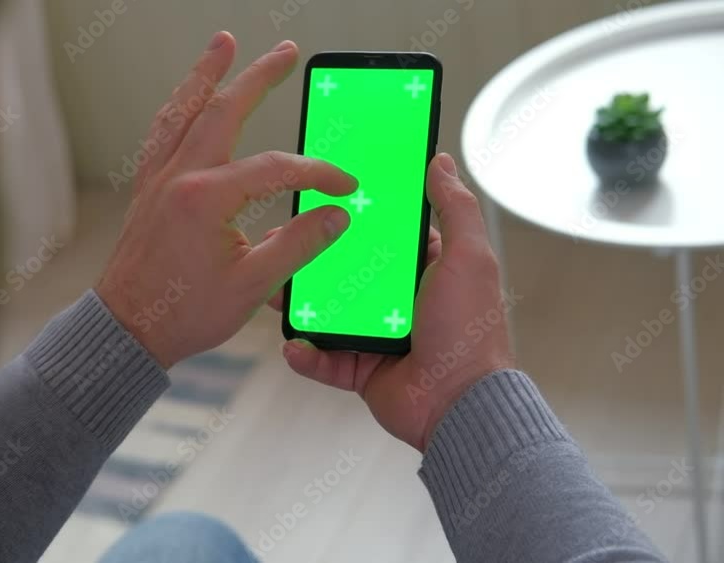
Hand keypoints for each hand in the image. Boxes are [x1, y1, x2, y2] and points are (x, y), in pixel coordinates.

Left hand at [97, 33, 357, 367]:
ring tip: (223, 45)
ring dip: (206, 74)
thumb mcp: (252, 286)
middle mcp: (179, 176)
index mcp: (207, 198)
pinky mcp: (146, 190)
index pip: (277, 168)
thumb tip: (336, 216)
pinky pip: (162, 134)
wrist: (126, 330)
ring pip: (183, 111)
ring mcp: (157, 180)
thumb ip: (298, 246)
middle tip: (286, 52)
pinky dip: (178, 109)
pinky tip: (185, 100)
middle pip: (224, 109)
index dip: (317, 173)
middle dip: (259, 77)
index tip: (345, 187)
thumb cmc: (183, 313)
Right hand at [278, 154, 515, 451]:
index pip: (381, 235)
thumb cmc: (469, 330)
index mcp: (424, 270)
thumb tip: (440, 163)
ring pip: (326, 312)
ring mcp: (376, 335)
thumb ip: (454, 208)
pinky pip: (324, 360)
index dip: (353, 217)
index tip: (323, 199)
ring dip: (298, 303)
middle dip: (312, 258)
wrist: (460, 404)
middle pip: (344, 271)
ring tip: (274, 291)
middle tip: (281, 242)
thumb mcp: (468, 257)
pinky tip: (292, 344)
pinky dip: (306, 355)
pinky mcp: (360, 370)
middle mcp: (397, 300)